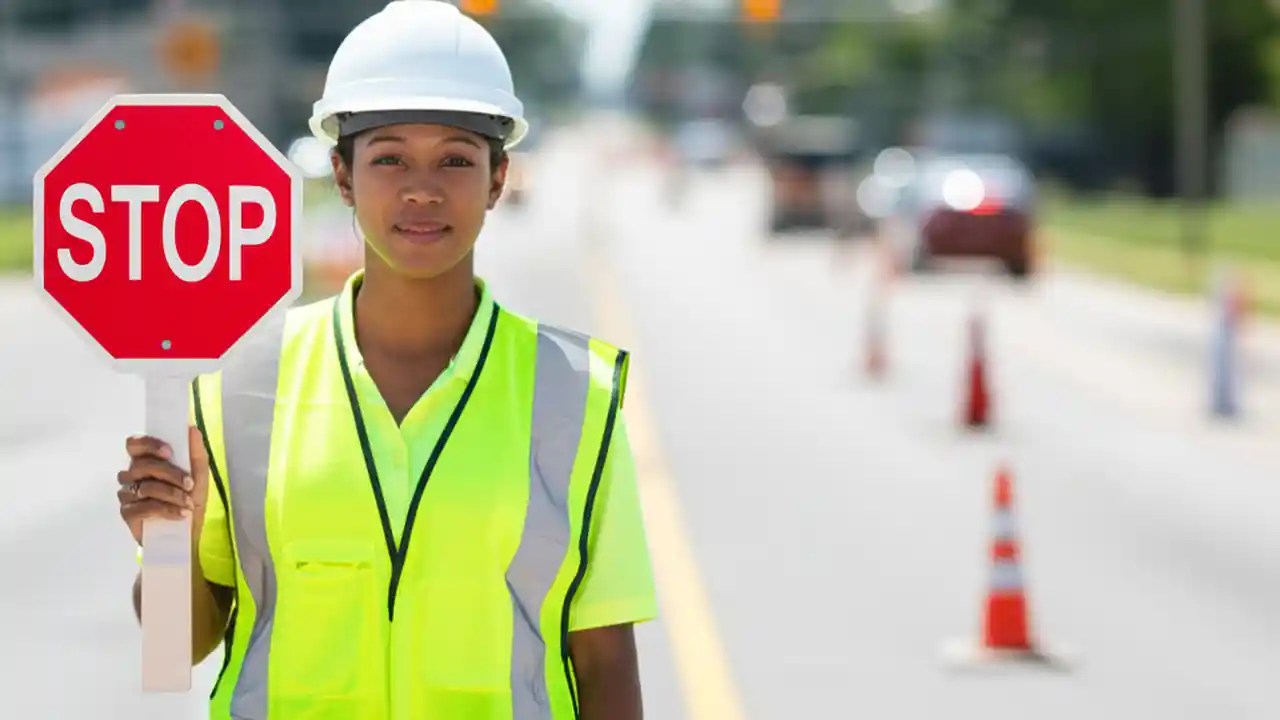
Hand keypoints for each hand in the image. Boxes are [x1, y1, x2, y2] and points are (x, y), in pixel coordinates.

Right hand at [117, 425, 210, 545]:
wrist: (188, 535)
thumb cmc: (189, 501)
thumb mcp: (199, 476)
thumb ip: (196, 453)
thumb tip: (192, 428)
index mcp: (146, 461)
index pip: (135, 444)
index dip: (149, 444)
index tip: (170, 452)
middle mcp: (132, 475)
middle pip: (142, 465)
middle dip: (170, 473)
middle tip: (189, 484)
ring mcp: (127, 495)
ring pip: (146, 487)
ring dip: (172, 494)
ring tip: (188, 504)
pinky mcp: (127, 514)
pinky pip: (143, 507)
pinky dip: (166, 510)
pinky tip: (180, 514)